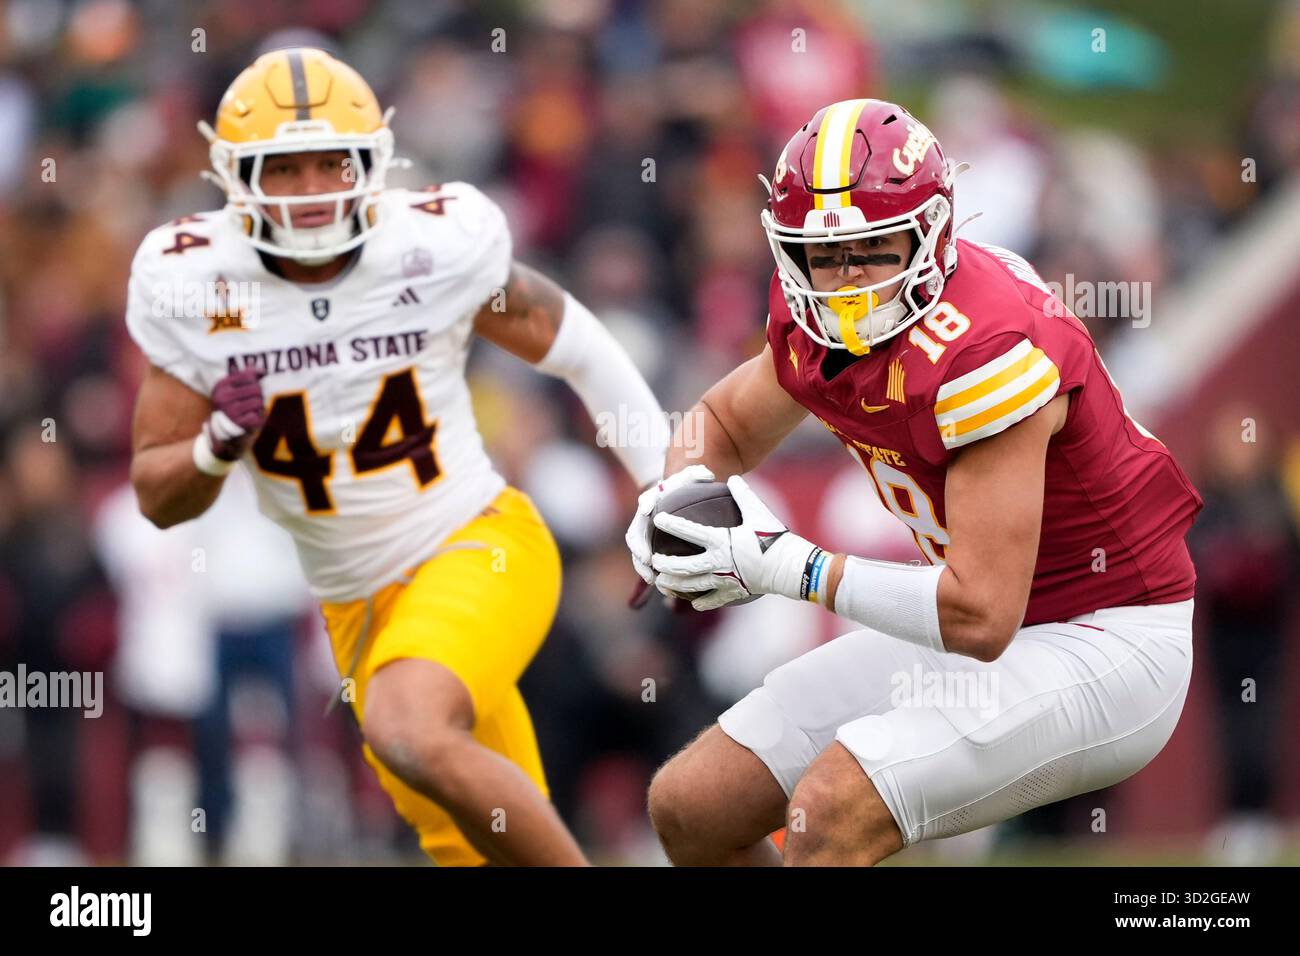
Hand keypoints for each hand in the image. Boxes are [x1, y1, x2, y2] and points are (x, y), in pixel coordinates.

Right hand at [205, 368, 266, 459]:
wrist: (224, 435)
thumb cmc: (232, 407)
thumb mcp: (233, 390)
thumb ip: (246, 377)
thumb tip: (262, 369)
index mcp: (220, 386)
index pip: (248, 375)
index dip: (257, 378)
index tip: (258, 382)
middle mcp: (222, 398)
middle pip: (256, 388)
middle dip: (259, 394)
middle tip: (254, 401)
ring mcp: (230, 411)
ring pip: (258, 401)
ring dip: (259, 406)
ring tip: (252, 410)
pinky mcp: (239, 424)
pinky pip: (259, 415)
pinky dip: (259, 417)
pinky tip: (251, 420)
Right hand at [625, 463, 716, 607]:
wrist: (681, 493)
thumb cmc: (688, 484)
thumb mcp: (693, 476)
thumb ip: (697, 474)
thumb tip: (707, 473)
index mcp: (651, 502)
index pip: (644, 504)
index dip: (645, 510)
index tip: (646, 516)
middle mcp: (644, 521)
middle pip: (636, 536)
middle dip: (639, 551)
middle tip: (646, 562)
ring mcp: (647, 536)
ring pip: (640, 555)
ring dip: (643, 569)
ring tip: (653, 581)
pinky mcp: (653, 550)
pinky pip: (651, 567)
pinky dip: (654, 579)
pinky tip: (667, 593)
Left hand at [650, 474, 822, 610]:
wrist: (790, 567)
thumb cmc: (773, 537)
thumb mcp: (758, 512)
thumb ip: (742, 494)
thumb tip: (733, 478)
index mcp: (721, 541)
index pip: (690, 532)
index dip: (673, 524)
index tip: (658, 520)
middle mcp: (718, 562)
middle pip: (685, 566)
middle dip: (667, 564)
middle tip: (654, 561)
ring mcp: (725, 579)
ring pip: (693, 585)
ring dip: (676, 585)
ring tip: (662, 584)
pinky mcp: (734, 591)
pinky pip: (714, 599)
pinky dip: (702, 602)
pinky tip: (693, 604)